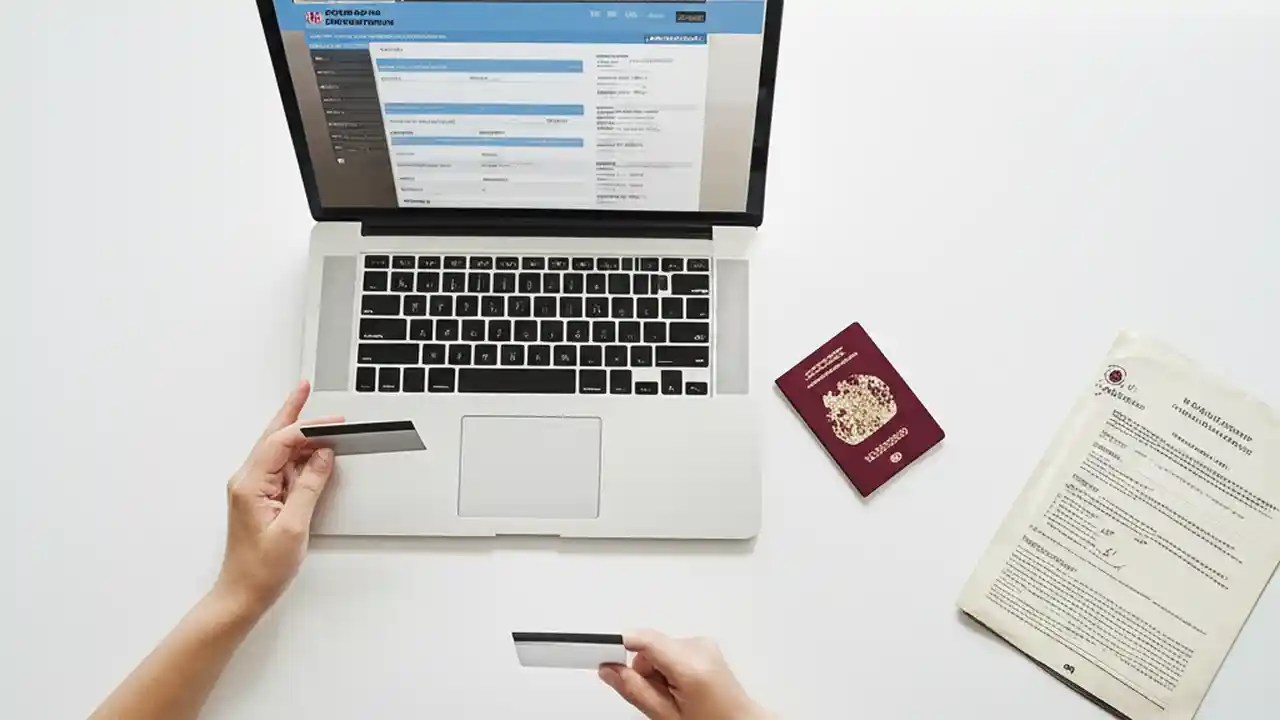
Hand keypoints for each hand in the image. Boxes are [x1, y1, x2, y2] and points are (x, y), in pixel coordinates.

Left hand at [214, 381, 341, 614]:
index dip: (310, 428)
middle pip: (273, 436)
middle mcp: (247, 480)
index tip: (335, 422)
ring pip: (277, 450)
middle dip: (292, 412)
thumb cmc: (261, 568)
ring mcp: (252, 488)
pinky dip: (297, 455)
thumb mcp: (294, 526)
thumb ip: (310, 486)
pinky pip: (280, 467)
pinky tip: (311, 452)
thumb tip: (323, 456)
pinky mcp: (259, 497)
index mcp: (250, 484)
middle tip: (305, 387)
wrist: (241, 594)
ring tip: (318, 417)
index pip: (282, 442)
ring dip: (298, 434)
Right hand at [599, 630, 768, 719]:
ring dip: (657, 670)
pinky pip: (673, 650)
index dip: (617, 645)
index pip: (644, 640)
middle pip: (649, 647)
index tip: (599, 652)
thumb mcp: (667, 716)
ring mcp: (704, 644)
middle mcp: (699, 646)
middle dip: (644, 670)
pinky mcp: (704, 645)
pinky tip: (682, 687)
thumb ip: (635, 690)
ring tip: (674, 695)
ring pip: (659, 649)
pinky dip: (670, 667)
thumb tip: (609, 670)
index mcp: (691, 664)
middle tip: (658, 697)